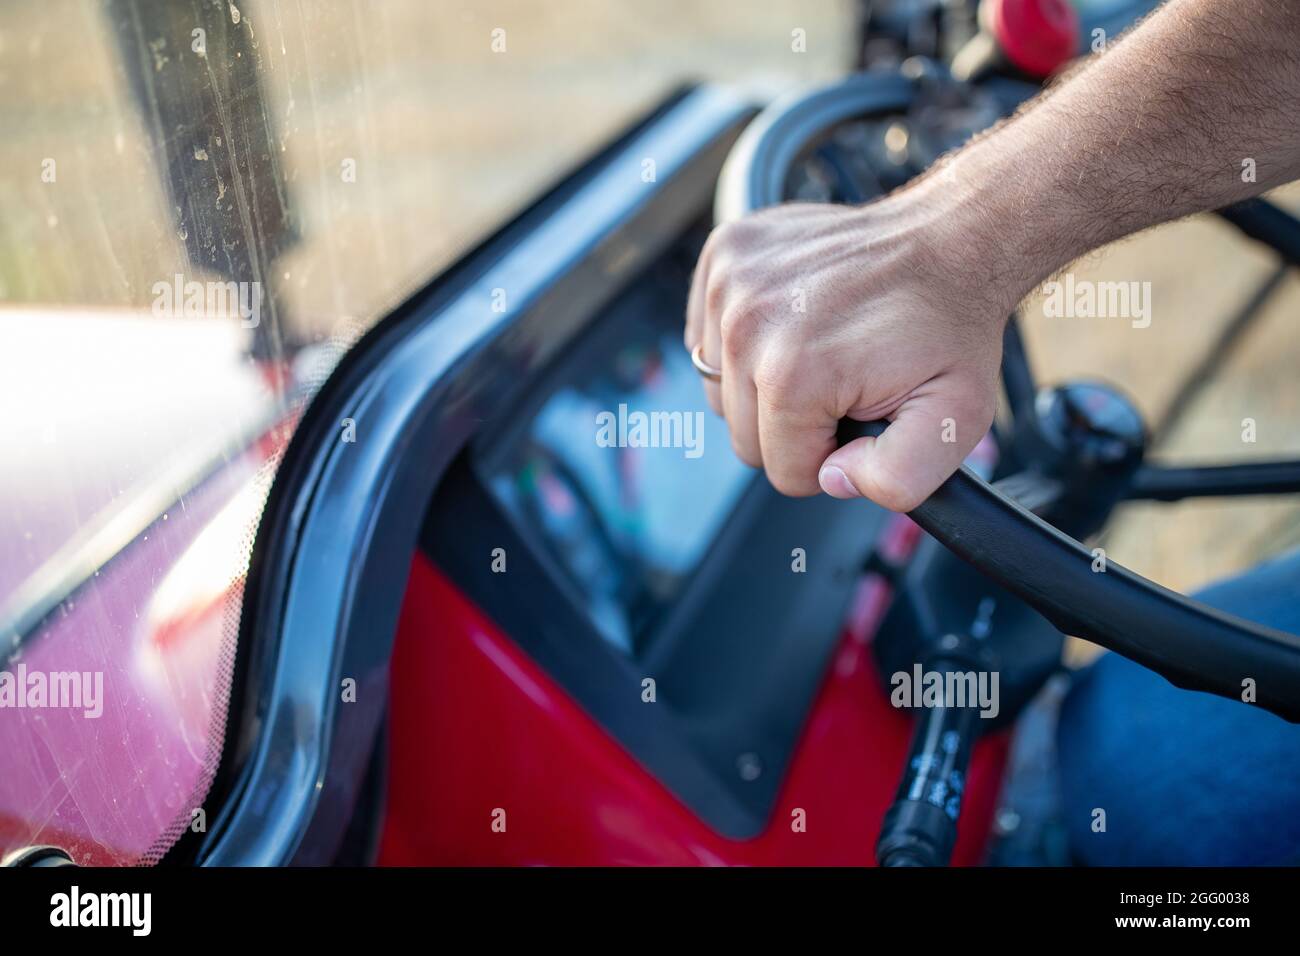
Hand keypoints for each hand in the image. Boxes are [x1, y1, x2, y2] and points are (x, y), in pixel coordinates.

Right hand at [684, 190, 1018, 510]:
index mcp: (792, 375)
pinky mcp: (724, 254)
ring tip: (823, 346)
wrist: (948, 238)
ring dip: (766, 383)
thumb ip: (898, 479)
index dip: (831, 455)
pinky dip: (747, 341)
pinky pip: (709, 339)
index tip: (862, 412)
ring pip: (723, 391)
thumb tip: (830, 478)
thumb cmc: (950, 326)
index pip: (784, 471)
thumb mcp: (955, 421)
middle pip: (746, 437)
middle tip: (848, 380)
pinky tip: (796, 319)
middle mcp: (747, 326)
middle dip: (798, 424)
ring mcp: (730, 283)